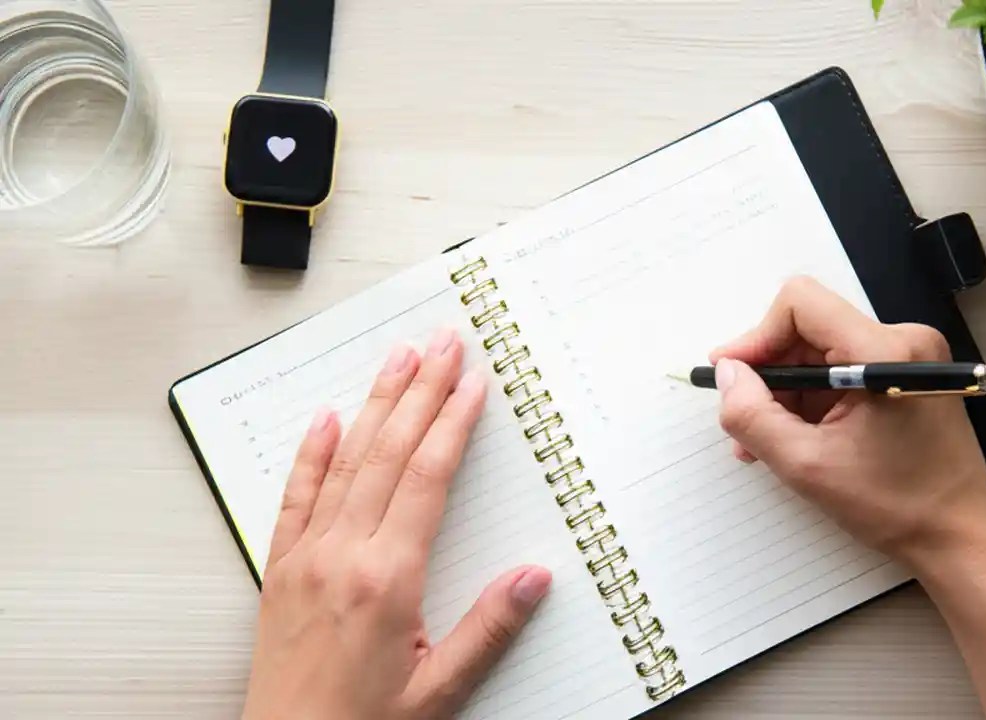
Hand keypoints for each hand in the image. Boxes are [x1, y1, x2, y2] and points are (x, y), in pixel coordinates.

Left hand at [241, 328, 551, 719]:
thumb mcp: (440, 690)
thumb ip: (490, 629)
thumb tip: (537, 576)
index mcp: (387, 578)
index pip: (427, 478)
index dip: (453, 423)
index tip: (473, 383)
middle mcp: (341, 555)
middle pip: (389, 453)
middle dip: (421, 391)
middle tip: (442, 343)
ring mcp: (305, 557)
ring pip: (345, 462)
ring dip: (375, 404)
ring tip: (398, 359)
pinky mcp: (279, 570)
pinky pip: (294, 498)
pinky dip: (310, 454)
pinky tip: (323, 418)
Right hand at [710, 276, 985, 569]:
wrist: (958, 536)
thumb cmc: (897, 506)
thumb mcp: (806, 465)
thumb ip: (753, 415)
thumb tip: (726, 375)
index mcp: (885, 351)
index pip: (800, 304)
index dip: (757, 337)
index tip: (733, 376)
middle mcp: (903, 340)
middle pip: (809, 328)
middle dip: (770, 373)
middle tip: (744, 419)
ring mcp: (910, 356)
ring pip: (822, 352)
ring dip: (788, 392)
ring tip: (766, 441)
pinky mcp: (909, 375)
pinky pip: (844, 369)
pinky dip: (814, 400)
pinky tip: (798, 437)